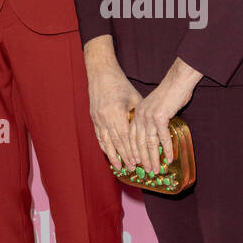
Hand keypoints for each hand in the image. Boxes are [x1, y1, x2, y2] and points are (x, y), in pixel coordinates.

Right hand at [85, 42, 142, 171]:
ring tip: (119, 167)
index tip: (138, 160)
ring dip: (113, 156)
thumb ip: (138, 114)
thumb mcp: (134, 97)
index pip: (126, 137)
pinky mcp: (94, 118)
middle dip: (124, 157)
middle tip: (131, 168)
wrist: (101, 74)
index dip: (131, 150)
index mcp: (117, 113)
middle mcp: (106, 118)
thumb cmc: (120, 84)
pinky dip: (104, 147)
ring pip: (106, 142)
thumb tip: (149, 128)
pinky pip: (99, 137)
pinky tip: (109, 154)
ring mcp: (98, 119)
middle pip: (116, 142)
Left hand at [129, 57, 202, 173]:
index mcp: (137, 113)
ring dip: (154, 158)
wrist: (178, 81)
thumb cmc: (170, 94)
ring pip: (150, 142)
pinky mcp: (160, 117)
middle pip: (139, 142)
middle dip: (143, 159)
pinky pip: (163, 137)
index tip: (136, 163)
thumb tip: (154, 136)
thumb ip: (152, 120)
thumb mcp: (156, 108)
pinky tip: (170, 158)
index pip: (132, 137)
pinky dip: (167, 149)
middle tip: (147, 171)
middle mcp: (140, 116)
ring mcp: (149, 116)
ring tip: (157, 169)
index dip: (134, 152)